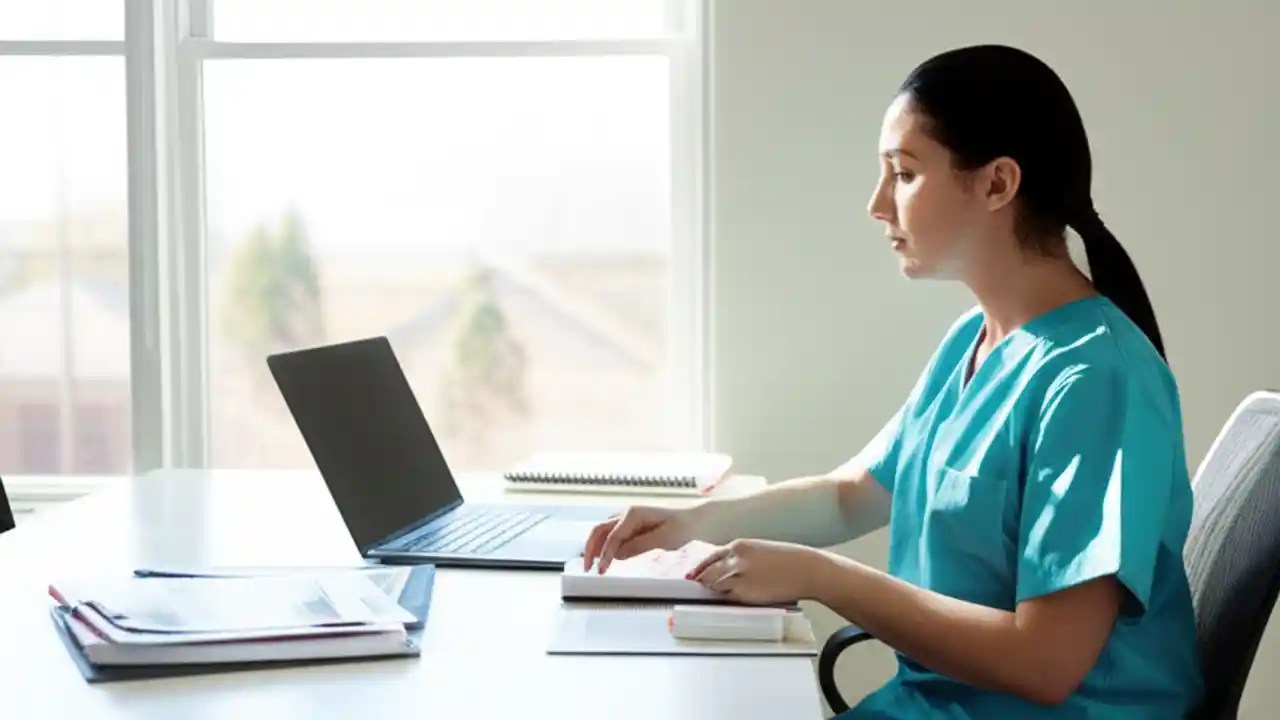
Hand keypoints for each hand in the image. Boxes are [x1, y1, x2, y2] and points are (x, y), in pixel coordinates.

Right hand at [582, 506, 696, 572]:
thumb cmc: (684, 528)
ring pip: (603, 531)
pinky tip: (605, 558)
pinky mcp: (633, 526)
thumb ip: (638, 546)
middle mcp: (627, 513)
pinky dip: (605, 546)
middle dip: (590, 549)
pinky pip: (613, 535)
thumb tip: (617, 554)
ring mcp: (628, 518)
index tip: (600, 571)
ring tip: (592, 565)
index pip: (612, 537)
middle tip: (587, 569)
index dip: (604, 555)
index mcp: (633, 514)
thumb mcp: (663, 539)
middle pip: (599, 530)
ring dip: (595, 547)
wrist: (698, 520)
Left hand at [688, 539, 826, 605]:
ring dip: (713, 591)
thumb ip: (739, 557)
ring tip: (714, 595)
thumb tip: (722, 568)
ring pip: (715, 586)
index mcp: (738, 546)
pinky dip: (727, 599)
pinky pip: (729, 598)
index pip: (709, 558)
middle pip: (707, 573)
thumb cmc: (788, 560)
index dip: (699, 568)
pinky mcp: (747, 594)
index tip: (692, 575)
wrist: (808, 569)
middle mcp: (736, 560)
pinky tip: (731, 599)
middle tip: (697, 588)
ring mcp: (740, 577)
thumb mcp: (759, 550)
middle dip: (702, 581)